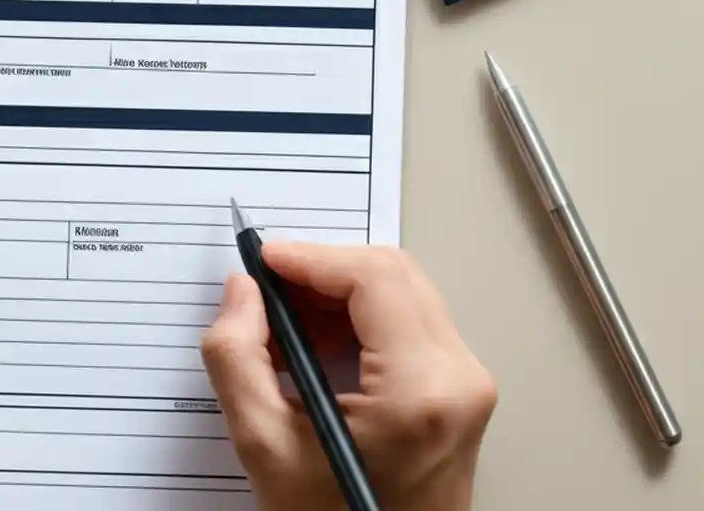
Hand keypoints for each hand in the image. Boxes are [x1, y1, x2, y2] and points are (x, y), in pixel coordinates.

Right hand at [201, 243, 496, 510]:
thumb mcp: (264, 446)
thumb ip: (237, 359)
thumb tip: (242, 296)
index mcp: (421, 390)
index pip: (373, 278)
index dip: (311, 258)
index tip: (265, 261)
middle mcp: (459, 379)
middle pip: (393, 276)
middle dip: (322, 272)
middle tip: (266, 289)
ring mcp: (466, 385)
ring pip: (402, 294)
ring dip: (338, 295)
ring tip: (282, 324)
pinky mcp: (459, 392)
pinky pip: (409, 324)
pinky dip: (358, 320)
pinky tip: (314, 343)